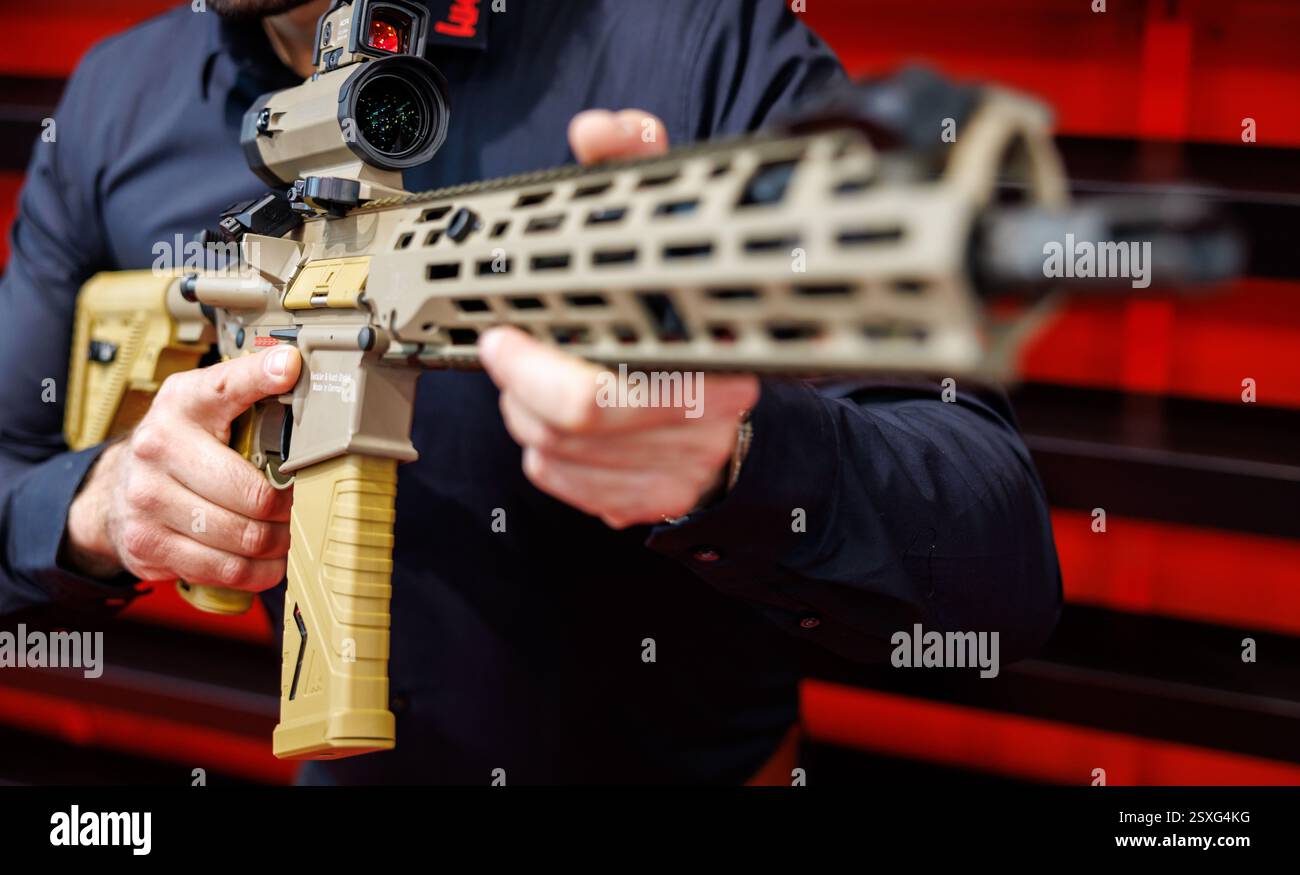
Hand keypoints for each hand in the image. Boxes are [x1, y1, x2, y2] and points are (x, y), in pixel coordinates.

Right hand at [65, 346, 301, 589]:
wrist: (117, 487)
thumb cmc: (180, 445)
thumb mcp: (206, 406)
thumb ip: (250, 391)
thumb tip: (297, 369)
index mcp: (183, 403)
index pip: (227, 384)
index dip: (262, 377)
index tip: (290, 368)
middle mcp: (158, 447)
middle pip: (252, 494)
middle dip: (284, 509)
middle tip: (291, 508)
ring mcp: (148, 498)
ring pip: (242, 537)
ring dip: (275, 544)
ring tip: (280, 535)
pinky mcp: (146, 543)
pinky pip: (221, 569)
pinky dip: (254, 572)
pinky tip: (262, 561)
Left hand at [477, 109, 759, 528]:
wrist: (751, 400)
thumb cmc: (703, 314)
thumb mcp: (673, 230)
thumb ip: (633, 170)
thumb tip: (598, 133)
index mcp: (708, 351)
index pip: (599, 387)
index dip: (533, 364)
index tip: (504, 331)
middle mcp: (701, 418)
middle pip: (570, 423)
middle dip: (521, 386)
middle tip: (506, 351)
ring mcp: (682, 467)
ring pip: (556, 452)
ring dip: (530, 415)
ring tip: (545, 382)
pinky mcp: (657, 500)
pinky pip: (563, 483)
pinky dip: (548, 453)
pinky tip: (568, 424)